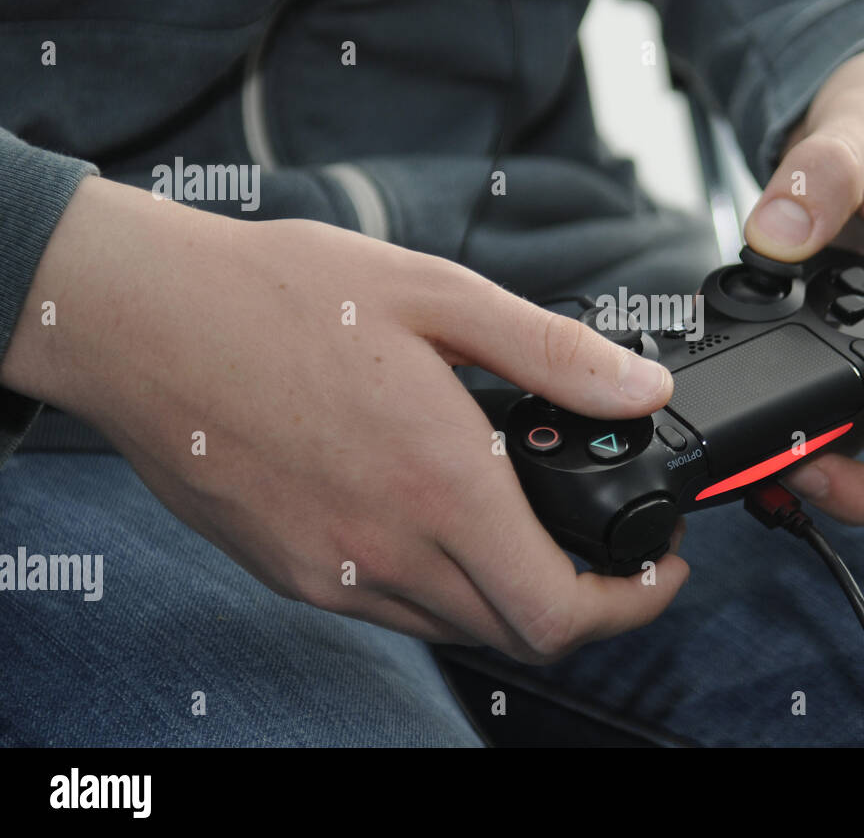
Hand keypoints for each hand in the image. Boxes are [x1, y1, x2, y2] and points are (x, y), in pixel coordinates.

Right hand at [0, 176, 687, 661]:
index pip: (556, 612)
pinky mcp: (288, 574)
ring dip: (511, 596)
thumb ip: (552, 353)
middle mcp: (385, 547)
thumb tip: (640, 390)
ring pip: (456, 628)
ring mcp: (331, 572)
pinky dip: (441, 588)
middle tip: (605, 549)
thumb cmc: (280, 294)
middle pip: (517, 634)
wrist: (140, 319)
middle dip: (584, 604)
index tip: (657, 569)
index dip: (630, 607)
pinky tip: (440, 520)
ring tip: (527, 528)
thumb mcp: (438, 295)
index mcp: (439, 480)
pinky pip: (391, 610)